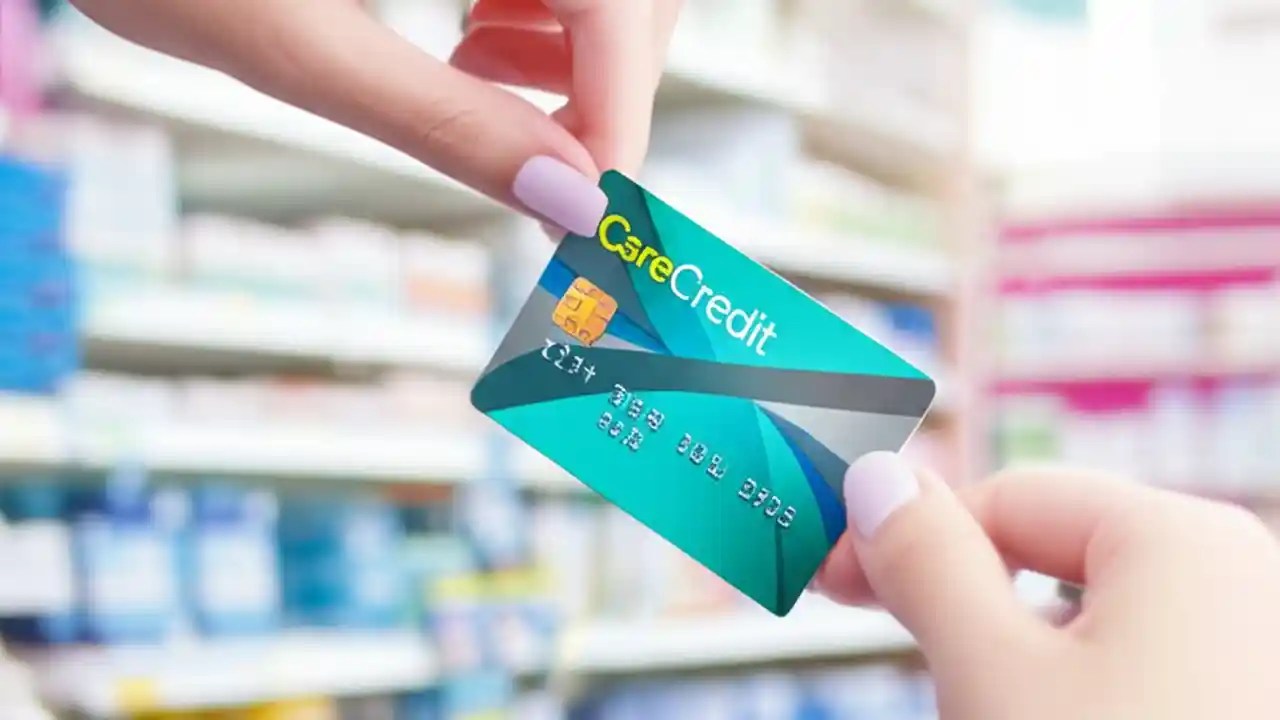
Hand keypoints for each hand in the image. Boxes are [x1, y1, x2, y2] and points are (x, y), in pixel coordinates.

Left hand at [70, 0, 680, 235]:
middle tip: (545, 155)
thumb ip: (442, 124)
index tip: (598, 202)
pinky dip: (539, 9)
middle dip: (605, 80)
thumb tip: (566, 203)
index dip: (622, 105)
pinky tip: (472, 31)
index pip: (618, 2)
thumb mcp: (296, 47)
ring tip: (477, 69)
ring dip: (574, 43)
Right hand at [815, 453, 1279, 718]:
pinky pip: (1147, 676)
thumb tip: (877, 478)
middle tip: (909, 662)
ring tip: (988, 713)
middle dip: (965, 604)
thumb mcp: (993, 677)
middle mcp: (1243, 580)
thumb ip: (928, 562)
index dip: (907, 535)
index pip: (1008, 499)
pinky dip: (1083, 698)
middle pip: (1056, 556)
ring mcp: (1256, 653)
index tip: (833, 583)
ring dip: (1017, 659)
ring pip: (1096, 626)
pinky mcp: (1248, 706)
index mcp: (1183, 542)